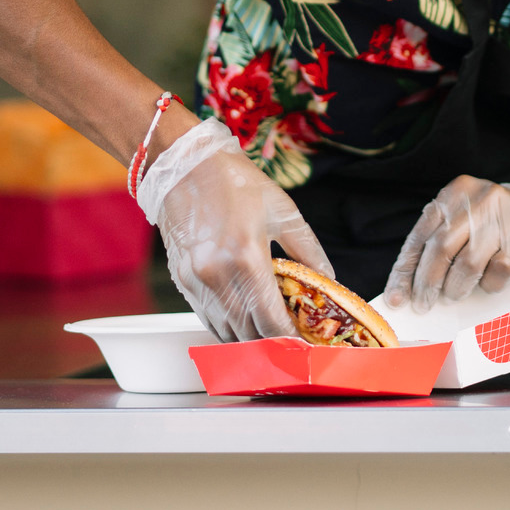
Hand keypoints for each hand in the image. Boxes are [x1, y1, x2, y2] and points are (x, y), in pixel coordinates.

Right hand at [147, 120, 333, 341]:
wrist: (183, 166)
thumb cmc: (234, 183)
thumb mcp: (283, 210)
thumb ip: (308, 250)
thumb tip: (327, 279)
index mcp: (246, 256)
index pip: (270, 320)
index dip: (289, 339)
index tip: (302, 343)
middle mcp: (217, 275)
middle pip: (248, 333)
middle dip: (272, 342)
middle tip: (291, 341)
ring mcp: (195, 280)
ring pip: (225, 331)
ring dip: (249, 338)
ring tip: (269, 333)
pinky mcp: (181, 280)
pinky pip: (207, 318)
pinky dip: (227, 325)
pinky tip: (243, 319)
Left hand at [383, 176, 509, 310]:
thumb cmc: (495, 225)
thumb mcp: (465, 219)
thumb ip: (439, 241)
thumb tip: (409, 288)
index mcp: (454, 193)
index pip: (419, 236)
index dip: (405, 271)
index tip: (396, 299)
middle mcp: (476, 201)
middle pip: (440, 249)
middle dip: (426, 283)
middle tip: (422, 305)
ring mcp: (501, 220)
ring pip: (465, 265)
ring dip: (455, 288)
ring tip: (454, 294)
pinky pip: (494, 276)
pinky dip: (486, 287)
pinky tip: (487, 285)